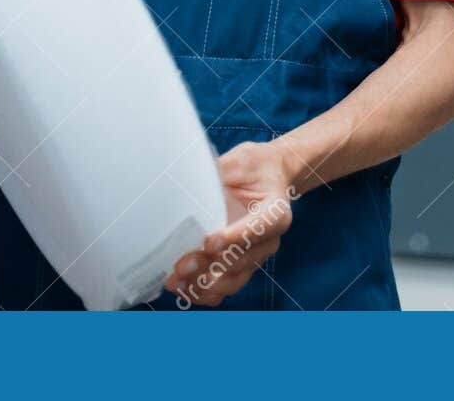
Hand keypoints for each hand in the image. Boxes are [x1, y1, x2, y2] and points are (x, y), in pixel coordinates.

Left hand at [164, 141, 294, 307]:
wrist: (266, 178)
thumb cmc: (253, 168)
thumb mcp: (240, 161)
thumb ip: (220, 172)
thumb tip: (186, 179)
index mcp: (275, 211)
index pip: (261, 227)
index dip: (236, 237)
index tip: (210, 241)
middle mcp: (268, 240)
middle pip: (244, 260)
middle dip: (211, 264)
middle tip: (183, 264)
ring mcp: (254, 257)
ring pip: (233, 280)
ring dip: (204, 284)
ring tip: (177, 280)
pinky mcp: (239, 267)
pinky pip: (224, 288)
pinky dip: (204, 293)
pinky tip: (183, 288)